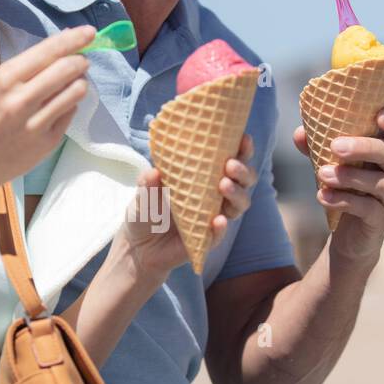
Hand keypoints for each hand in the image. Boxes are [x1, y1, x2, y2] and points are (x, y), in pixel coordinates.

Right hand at [0, 23, 95, 191]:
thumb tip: (62, 47)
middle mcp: (22, 99)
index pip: (48, 51)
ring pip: (75, 91)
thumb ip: (25, 69)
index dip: (73, 39)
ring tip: (74, 81)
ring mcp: (36, 122)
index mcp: (5, 79)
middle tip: (83, 60)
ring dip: (80, 82)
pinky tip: (61, 105)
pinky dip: (71, 104)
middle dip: (81, 60)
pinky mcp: (47, 142)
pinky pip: (70, 114)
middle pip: (67, 69)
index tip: (89, 32)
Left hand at [118, 132, 257, 278]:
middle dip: (243, 170)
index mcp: (206, 176)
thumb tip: (154, 171)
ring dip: (237, 194)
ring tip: (223, 185)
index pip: (232, 159)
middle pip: (244, 181)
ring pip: (240, 205)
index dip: (242, 149)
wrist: (138, 245)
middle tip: (229, 165)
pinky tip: (217, 220)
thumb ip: (148, 183)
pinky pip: (220, 233)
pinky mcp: (208, 239)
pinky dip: (221, 227)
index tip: (243, 138)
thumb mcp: (143, 193)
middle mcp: (216, 195)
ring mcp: (214, 216)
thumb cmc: (146, 210)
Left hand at [292, 109, 383, 259]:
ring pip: (378, 182)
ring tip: (322, 174)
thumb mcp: (330, 164)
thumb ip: (316, 146)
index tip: (380, 116)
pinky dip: (343, 200)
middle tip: (335, 146)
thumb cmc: (343, 190)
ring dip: (348, 176)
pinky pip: (367, 208)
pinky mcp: (381, 219)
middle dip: (364, 147)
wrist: (348, 236)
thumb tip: (299, 133)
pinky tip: (322, 197)